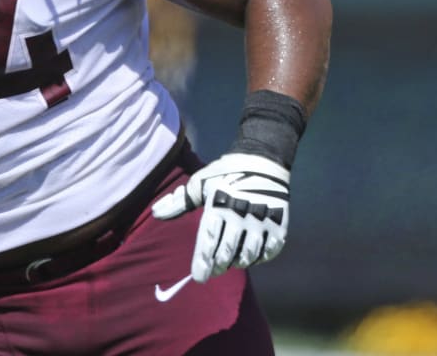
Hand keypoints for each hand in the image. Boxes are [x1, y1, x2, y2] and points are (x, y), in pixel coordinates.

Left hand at [151, 153, 289, 282]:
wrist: (262, 161)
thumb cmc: (225, 173)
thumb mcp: (200, 183)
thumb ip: (179, 201)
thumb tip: (156, 213)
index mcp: (220, 207)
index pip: (209, 242)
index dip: (202, 262)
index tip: (198, 277)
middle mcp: (242, 217)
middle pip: (227, 253)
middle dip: (217, 266)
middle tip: (212, 271)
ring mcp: (263, 222)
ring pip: (248, 255)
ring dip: (237, 262)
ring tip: (229, 262)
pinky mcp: (279, 224)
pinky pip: (269, 251)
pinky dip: (259, 258)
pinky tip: (250, 256)